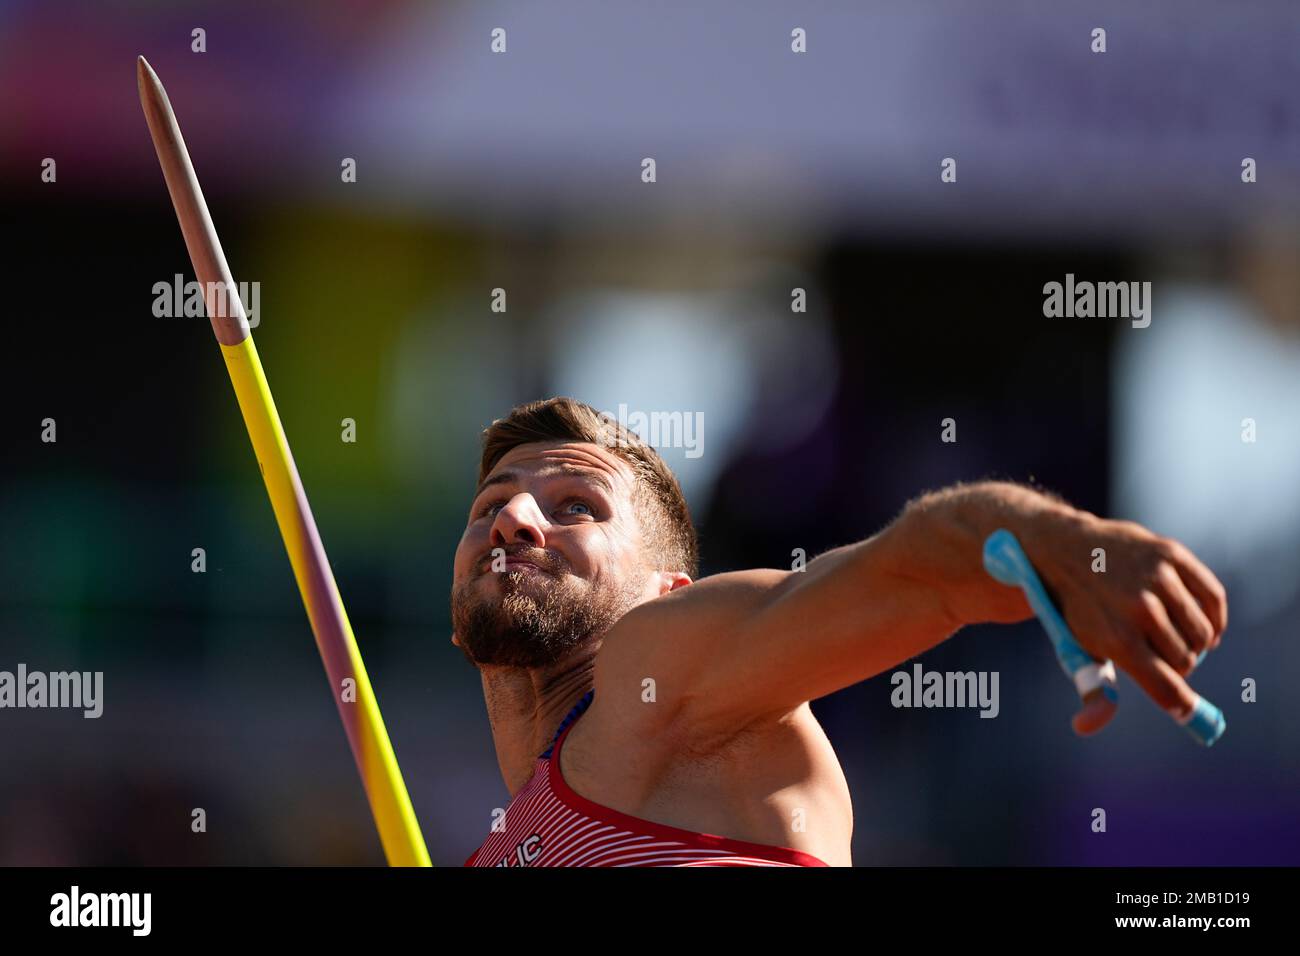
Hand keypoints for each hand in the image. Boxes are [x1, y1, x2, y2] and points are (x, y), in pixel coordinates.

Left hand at [1023, 513, 1227, 720]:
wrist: (1063, 550)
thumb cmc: (1077, 609)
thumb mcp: (1077, 650)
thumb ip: (1092, 691)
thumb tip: (1084, 728)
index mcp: (1116, 639)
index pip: (1167, 688)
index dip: (1181, 705)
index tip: (1184, 710)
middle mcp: (1139, 609)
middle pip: (1187, 662)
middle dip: (1177, 665)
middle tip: (1160, 656)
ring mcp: (1157, 579)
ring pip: (1203, 634)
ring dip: (1195, 643)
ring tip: (1176, 638)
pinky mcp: (1171, 554)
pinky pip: (1214, 598)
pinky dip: (1214, 617)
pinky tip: (1203, 623)